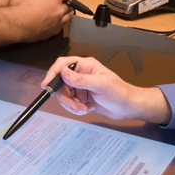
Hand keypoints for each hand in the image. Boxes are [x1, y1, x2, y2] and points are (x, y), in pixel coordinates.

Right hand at [6, 0, 74, 40]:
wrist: (15, 25)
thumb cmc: (20, 5)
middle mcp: (59, 10)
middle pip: (71, 5)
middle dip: (68, 1)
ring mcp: (56, 23)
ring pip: (68, 17)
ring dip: (66, 13)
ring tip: (60, 10)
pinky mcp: (51, 33)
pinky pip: (60, 28)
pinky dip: (59, 23)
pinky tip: (53, 22)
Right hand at [43, 56, 171, 122]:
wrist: (127, 107)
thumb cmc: (119, 92)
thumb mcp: (100, 85)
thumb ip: (80, 79)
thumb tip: (63, 72)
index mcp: (85, 66)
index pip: (63, 65)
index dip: (53, 73)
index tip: (47, 85)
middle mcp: (81, 74)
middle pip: (61, 83)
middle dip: (65, 97)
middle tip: (74, 106)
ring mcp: (80, 86)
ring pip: (64, 95)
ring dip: (72, 105)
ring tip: (83, 109)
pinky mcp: (81, 97)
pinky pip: (70, 103)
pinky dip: (76, 108)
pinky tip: (88, 109)